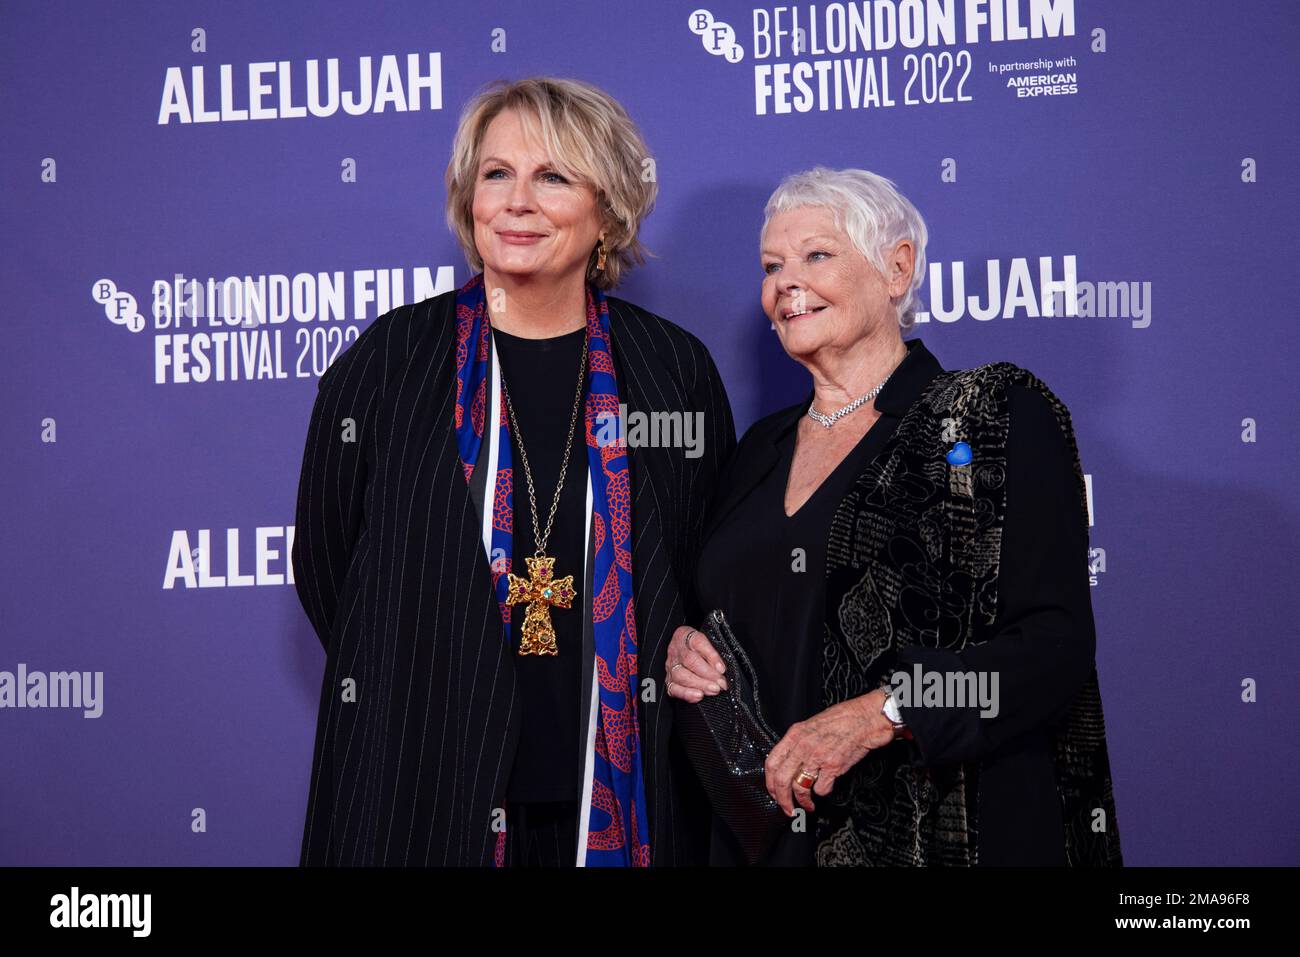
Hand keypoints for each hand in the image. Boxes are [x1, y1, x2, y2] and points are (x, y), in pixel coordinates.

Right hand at [664, 624, 727, 701]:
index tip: (722, 668)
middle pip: (689, 660)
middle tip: (720, 683)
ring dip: (699, 684)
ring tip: (713, 690)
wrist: (683, 650)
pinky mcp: (669, 680)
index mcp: (685, 635)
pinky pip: (673, 688)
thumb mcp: (707, 641)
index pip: (698, 642)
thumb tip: (722, 669)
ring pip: (681, 675)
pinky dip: (686, 693)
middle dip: (708, 674)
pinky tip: (698, 696)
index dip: (711, 655)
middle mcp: (676, 650)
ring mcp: (671, 666)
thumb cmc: (698, 647)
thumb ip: (714, 652)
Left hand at [765, 689, 899, 815]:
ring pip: (800, 788)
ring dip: (803, 801)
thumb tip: (790, 761)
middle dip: (782, 800)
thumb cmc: (843, 719)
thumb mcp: (812, 724)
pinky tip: (827, 787)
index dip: (770, 782)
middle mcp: (803, 746)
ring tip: (808, 805)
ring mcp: (817, 757)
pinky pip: (822, 789)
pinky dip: (823, 792)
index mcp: (795, 734)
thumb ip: (798, 742)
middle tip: (787, 809)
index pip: (772, 762)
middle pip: (782, 780)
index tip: (774, 792)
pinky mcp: (833, 767)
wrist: (866, 718)